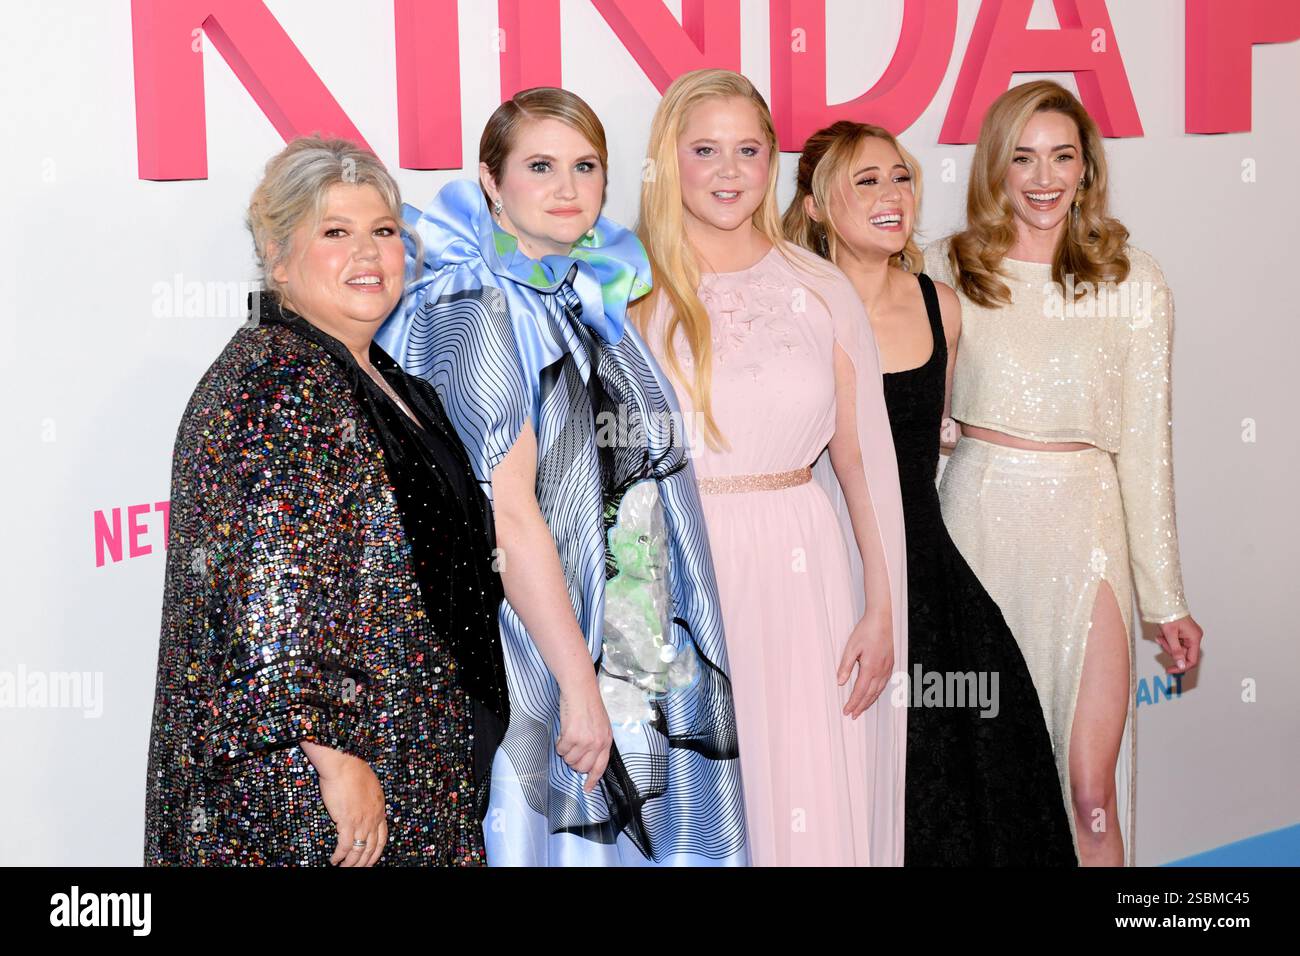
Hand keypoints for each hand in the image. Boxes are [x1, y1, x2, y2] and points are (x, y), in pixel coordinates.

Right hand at [300, 740, 386, 866]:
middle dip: (363, 863)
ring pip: (358, 851)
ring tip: (342, 867)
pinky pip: (344, 846)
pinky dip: (339, 856)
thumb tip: (363, 805)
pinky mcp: (347, 821)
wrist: (344, 763)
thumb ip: (369, 800)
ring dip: (350, 863)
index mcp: (380, 809)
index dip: (376, 853)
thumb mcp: (370, 786)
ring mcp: (361, 821)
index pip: (382, 838)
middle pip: (371, 848)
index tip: (370, 860)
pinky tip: (334, 860)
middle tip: (355, 869)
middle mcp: (373, 818)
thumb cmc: (353, 770)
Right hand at [556, 676, 612, 792]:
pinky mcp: (572, 736)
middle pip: (582, 767)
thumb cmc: (588, 704)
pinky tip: (563, 731)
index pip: (600, 767)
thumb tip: (586, 758)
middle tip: (571, 749)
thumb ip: (597, 742)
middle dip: (573, 761)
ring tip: (568, 736)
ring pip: (569, 759)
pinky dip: (559, 743)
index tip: (586, 788)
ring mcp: (585, 741)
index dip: (592, 780)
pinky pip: (561, 750)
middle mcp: (598, 743)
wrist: (581, 689)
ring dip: (565, 750)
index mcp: (606, 740)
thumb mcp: (601, 725)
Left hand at [837, 612, 892, 718]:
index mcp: (870, 667)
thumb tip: (840, 682)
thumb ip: (845, 666)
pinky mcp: (890, 664)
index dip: (853, 703)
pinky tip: (873, 695)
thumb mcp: (851, 648)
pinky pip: (884, 684)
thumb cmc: (866, 631)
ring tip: (861, 709)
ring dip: (869, 702)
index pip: (860, 691)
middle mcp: (881, 670)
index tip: (847, 711)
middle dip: (861, 707)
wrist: (881, 620)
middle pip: (870, 694)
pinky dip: (877, 693)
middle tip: (853, 715)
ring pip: (878, 691)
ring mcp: (887, 668)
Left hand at [1156, 615, 1202, 673]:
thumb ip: (1176, 651)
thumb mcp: (1170, 635)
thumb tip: (1181, 665)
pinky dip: (1168, 640)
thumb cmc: (1169, 615)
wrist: (1165, 603)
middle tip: (1161, 642)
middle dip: (1170, 650)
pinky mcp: (1185, 633)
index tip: (1170, 670)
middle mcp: (1195, 637)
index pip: (1192, 660)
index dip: (1181, 667)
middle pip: (1183, 654)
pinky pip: (1177, 642)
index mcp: (1194, 637)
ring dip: (1168, 644)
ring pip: (1178, 648)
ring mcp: (1190, 635)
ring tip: (1161, 636)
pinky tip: (1162, 634)